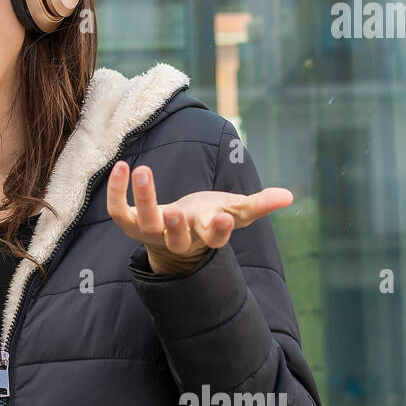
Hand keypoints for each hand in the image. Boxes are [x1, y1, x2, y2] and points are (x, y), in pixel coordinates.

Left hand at [106, 160, 292, 275]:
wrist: (176, 235)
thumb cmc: (209, 219)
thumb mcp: (235, 211)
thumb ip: (259, 204)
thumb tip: (289, 196)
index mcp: (204, 236)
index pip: (214, 240)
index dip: (218, 231)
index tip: (224, 218)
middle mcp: (176, 238)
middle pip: (175, 238)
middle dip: (176, 226)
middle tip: (176, 210)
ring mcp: (150, 231)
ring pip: (143, 223)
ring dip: (143, 198)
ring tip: (142, 169)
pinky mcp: (129, 221)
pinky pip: (117, 210)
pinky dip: (116, 190)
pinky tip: (121, 166)